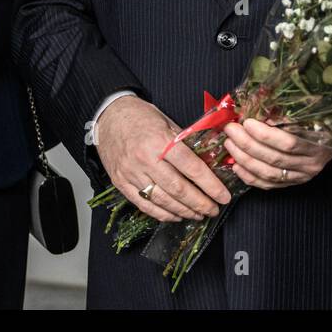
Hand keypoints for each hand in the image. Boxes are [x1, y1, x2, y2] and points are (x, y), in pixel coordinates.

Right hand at [95, 96, 231, 223]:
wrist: (109, 116)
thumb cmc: (140, 116)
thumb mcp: (168, 121)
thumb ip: (186, 142)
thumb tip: (209, 161)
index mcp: (161, 141)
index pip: (192, 168)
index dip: (211, 186)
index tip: (223, 196)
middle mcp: (145, 159)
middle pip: (178, 189)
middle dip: (200, 203)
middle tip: (213, 209)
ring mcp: (131, 172)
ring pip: (162, 200)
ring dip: (184, 211)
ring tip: (198, 214)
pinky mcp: (121, 182)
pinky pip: (144, 204)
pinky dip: (162, 214)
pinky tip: (176, 216)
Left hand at [222, 119, 331, 188]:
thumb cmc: (321, 122)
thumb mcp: (310, 114)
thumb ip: (286, 113)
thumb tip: (257, 109)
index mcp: (317, 144)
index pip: (288, 143)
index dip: (265, 135)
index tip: (247, 122)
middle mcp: (310, 164)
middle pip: (274, 158)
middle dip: (247, 144)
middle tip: (231, 130)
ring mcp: (302, 176)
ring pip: (269, 173)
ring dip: (245, 160)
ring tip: (230, 145)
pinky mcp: (293, 183)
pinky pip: (269, 185)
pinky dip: (250, 177)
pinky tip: (237, 166)